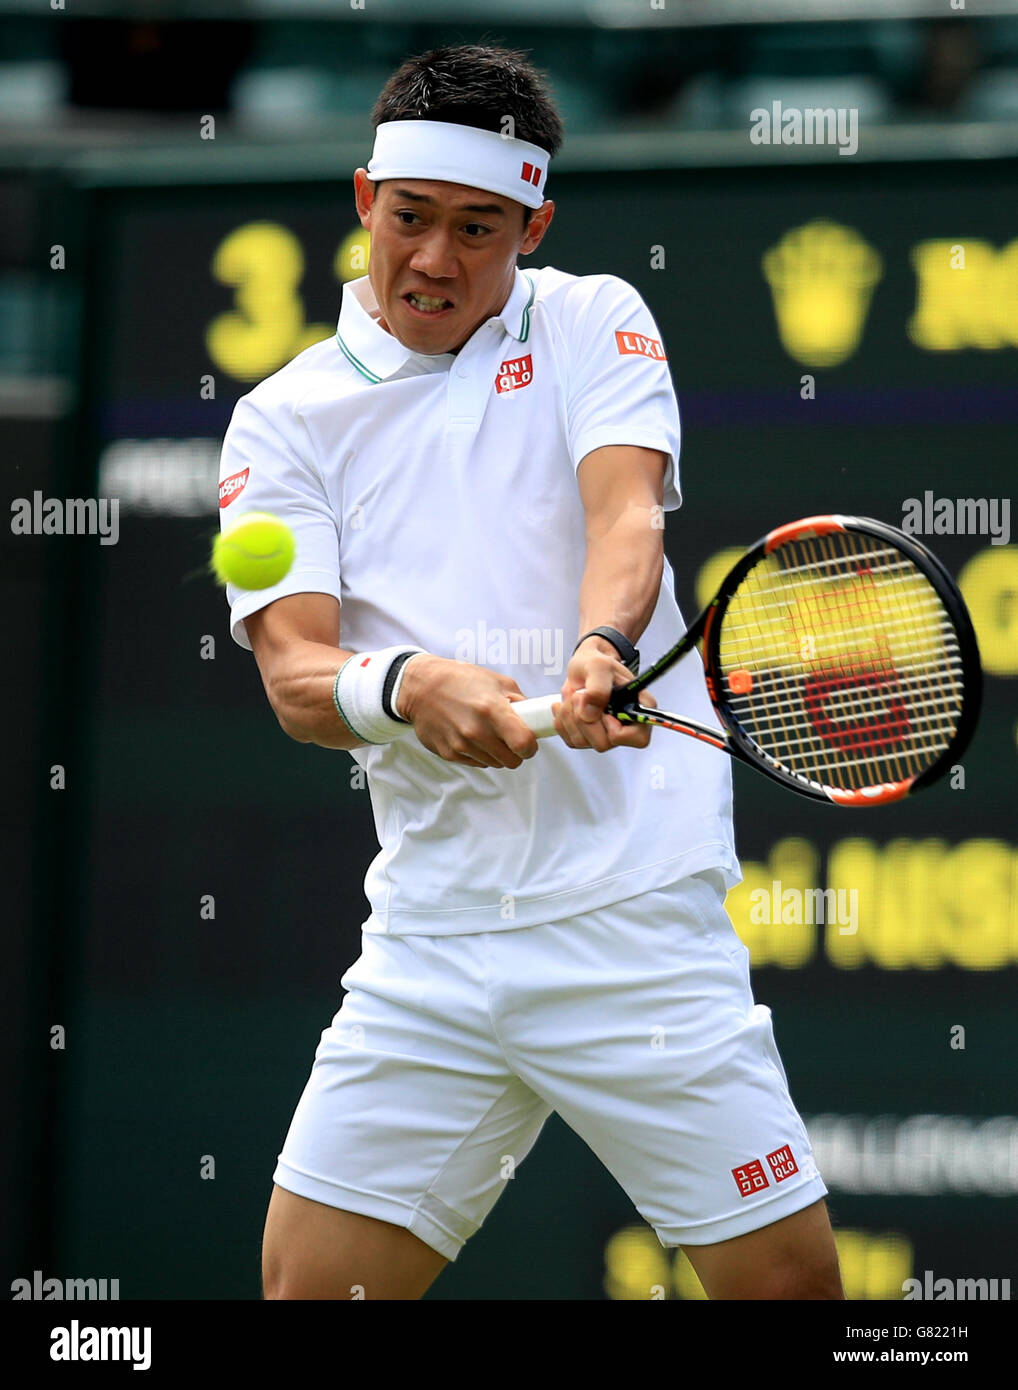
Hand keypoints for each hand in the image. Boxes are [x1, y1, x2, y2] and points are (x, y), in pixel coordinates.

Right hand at [398, 654, 539, 768]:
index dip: (531, 746)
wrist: (421, 687)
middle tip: (509, 737)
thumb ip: (520, 702)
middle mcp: (476, 731)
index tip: (529, 741)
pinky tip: (470, 735)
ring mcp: (461, 745)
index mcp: (492, 709)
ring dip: (496, 753)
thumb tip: (535, 720)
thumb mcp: (497, 681)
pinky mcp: (449, 754)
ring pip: (495, 764)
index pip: (524, 744)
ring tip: (486, 732)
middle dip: (515, 752)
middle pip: (512, 761)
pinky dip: (479, 753)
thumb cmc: (461, 680)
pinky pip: (476, 763)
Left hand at [551, 637, 657, 751]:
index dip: (616, 730)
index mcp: (639, 708)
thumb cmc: (595, 663)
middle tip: (582, 696)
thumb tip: (589, 714)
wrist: (581, 666)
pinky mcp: (588, 736)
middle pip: (603, 743)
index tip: (604, 712)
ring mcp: (605, 733)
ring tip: (575, 696)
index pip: (638, 739)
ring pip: (583, 742)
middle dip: (584, 719)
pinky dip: (563, 721)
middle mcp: (625, 725)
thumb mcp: (598, 666)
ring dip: (570, 717)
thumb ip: (597, 688)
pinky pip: (570, 740)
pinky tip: (568, 706)